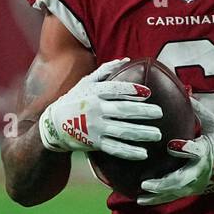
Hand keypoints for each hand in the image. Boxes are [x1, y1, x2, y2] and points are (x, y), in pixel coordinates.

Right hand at [39, 59, 162, 158]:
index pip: (115, 90)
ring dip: (141, 133)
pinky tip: (143, 154)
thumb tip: (127, 60)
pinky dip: (129, 152)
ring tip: (157, 134)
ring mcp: (95, 127)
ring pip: (122, 130)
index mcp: (94, 93)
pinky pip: (114, 148)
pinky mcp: (94, 143)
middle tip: (160, 113)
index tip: (147, 93)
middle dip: (143, 112)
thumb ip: (106, 71)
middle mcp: (95, 110)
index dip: (131, 91)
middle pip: (122, 111)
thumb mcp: (86, 82)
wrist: (54, 124)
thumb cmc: (74, 100)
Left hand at [137, 97, 213, 204]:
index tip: (171, 145)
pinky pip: (177, 195)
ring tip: (139, 198)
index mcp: (208, 152)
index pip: (195, 151)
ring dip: (158, 197)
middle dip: (163, 184)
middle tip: (145, 184)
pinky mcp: (198, 190)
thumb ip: (198, 110)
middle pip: (181, 180)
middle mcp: (202, 170)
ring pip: (177, 193)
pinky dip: (162, 199)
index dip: (184, 149)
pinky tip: (145, 200)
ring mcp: (200, 183)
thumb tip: (185, 90)